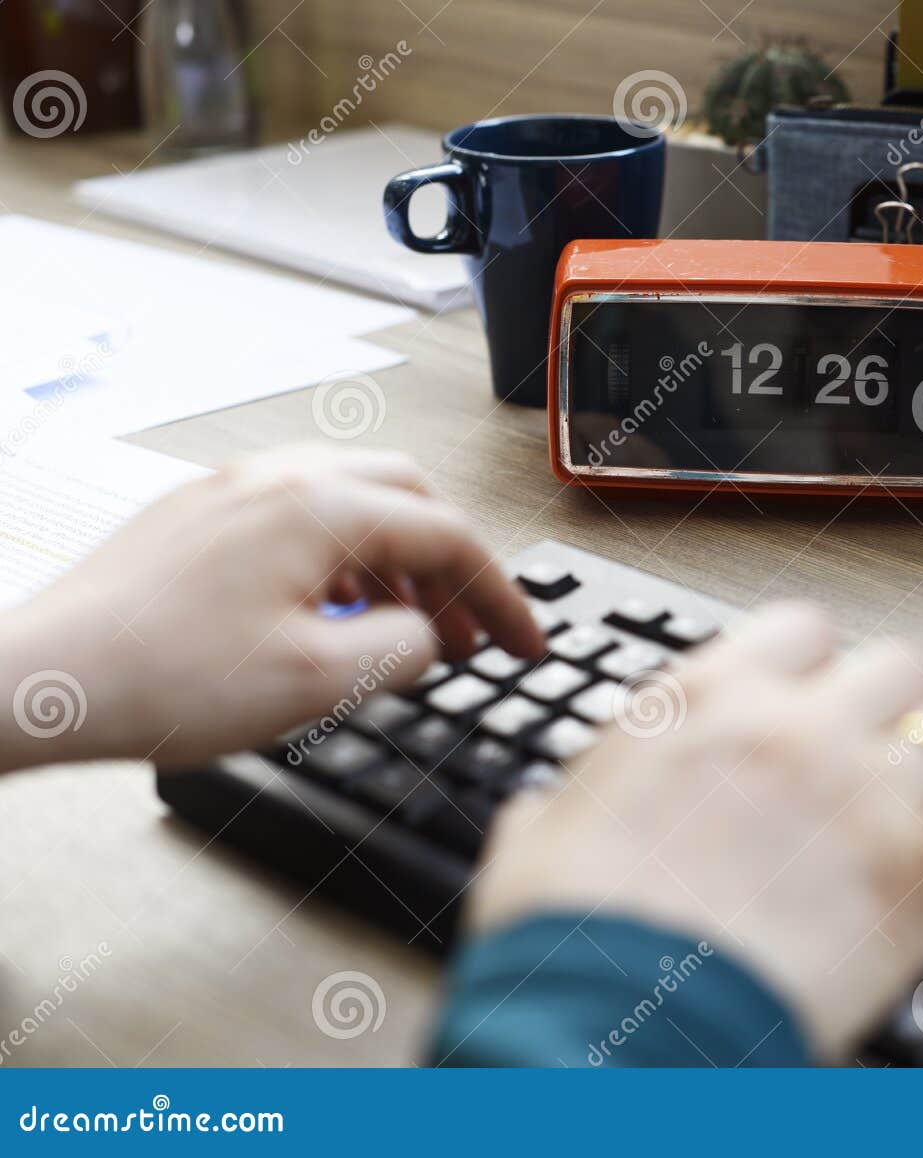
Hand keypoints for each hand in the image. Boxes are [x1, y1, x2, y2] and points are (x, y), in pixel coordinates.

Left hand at [0, 446, 540, 770]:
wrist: (43, 681)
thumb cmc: (163, 678)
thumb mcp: (320, 682)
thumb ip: (404, 648)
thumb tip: (428, 636)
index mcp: (320, 506)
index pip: (448, 535)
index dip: (501, 596)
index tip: (525, 642)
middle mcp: (277, 480)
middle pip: (407, 497)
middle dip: (453, 564)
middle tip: (471, 629)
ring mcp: (230, 493)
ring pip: (351, 503)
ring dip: (397, 561)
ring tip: (406, 629)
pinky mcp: (195, 519)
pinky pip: (297, 519)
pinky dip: (341, 559)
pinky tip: (331, 614)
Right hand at [470, 603, 922, 1060]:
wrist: (617, 1026)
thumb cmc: (576, 939)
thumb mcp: (540, 846)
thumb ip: (564, 808)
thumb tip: (545, 815)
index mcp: (706, 702)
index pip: (801, 628)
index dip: (816, 667)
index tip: (815, 699)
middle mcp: (795, 725)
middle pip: (897, 662)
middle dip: (895, 704)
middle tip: (882, 751)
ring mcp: (866, 788)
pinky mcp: (918, 867)